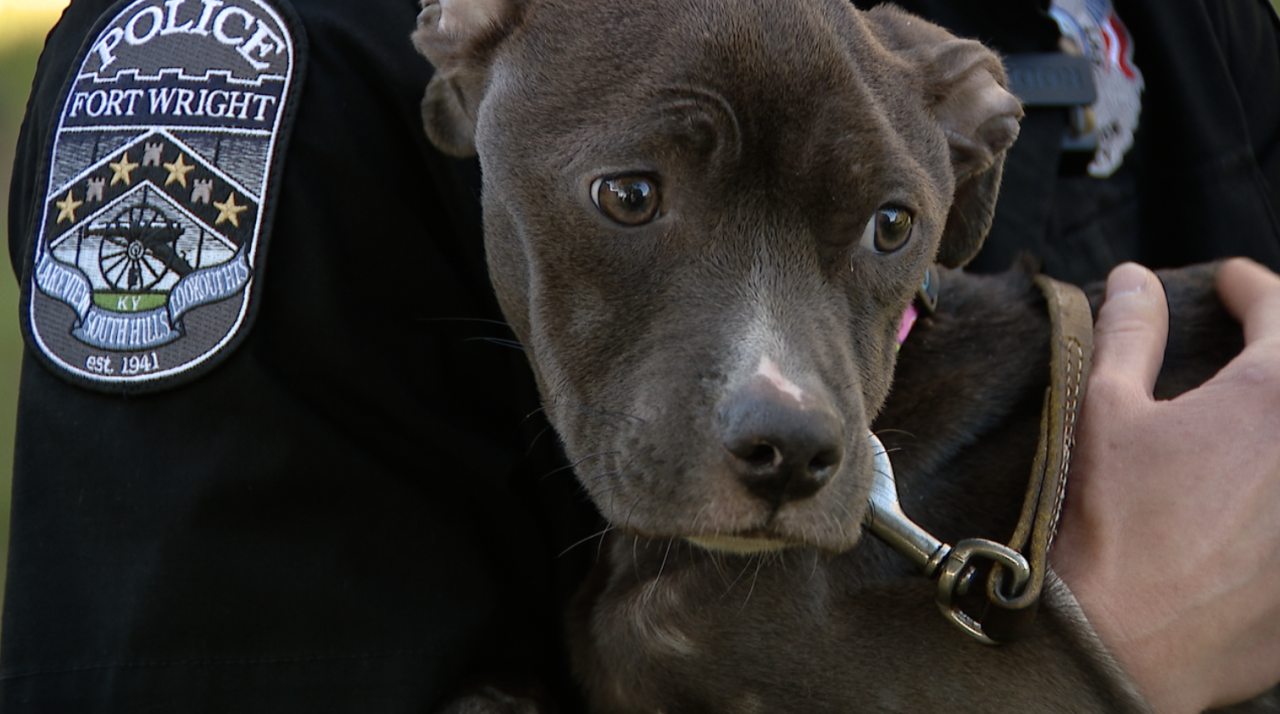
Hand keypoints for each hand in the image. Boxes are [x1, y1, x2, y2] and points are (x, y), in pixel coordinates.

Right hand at [1051, 259, 1279, 713]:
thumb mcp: (1104, 412)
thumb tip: (1134, 279)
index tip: (1230, 283)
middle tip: (1257, 342)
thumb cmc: (1109, 524)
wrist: (1123, 643)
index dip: (1251, 287)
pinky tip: (1259, 492)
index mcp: (1272, 394)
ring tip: (1255, 419)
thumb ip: (1127, 333)